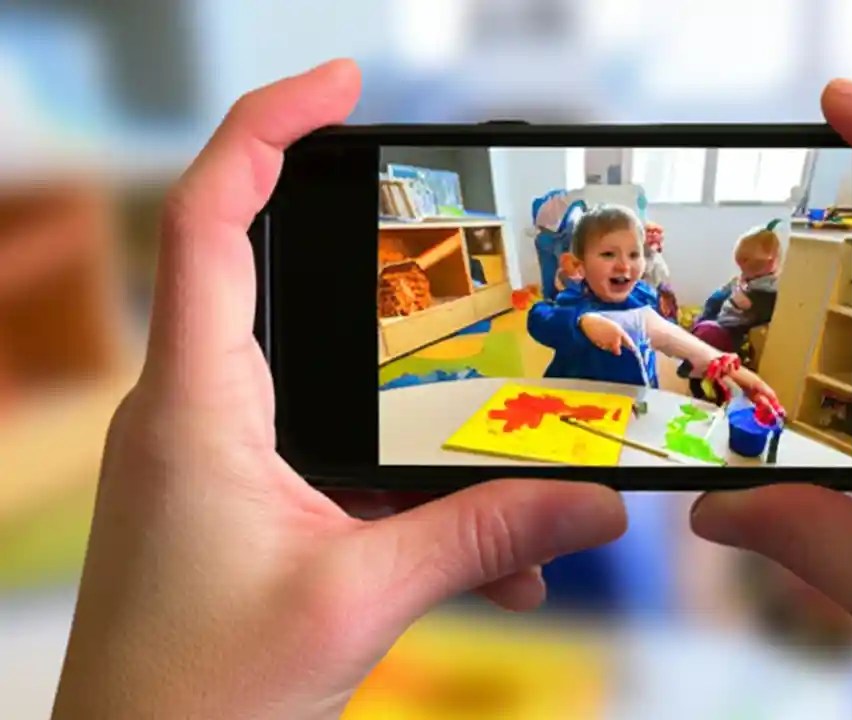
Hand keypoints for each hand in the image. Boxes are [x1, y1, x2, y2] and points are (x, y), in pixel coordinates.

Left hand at [52, 60, 626, 718]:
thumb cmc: (194, 699)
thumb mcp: (360, 600)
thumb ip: (484, 536)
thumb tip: (589, 503)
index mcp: (198, 406)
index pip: (211, 220)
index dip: (267, 130)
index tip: (342, 86)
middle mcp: (201, 415)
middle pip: (294, 290)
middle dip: (399, 287)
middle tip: (477, 267)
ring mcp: (224, 461)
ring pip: (343, 398)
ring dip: (434, 435)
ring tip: (519, 490)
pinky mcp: (251, 505)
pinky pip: (349, 468)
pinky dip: (421, 500)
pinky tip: (491, 563)